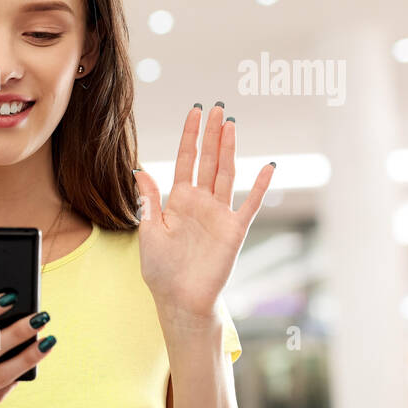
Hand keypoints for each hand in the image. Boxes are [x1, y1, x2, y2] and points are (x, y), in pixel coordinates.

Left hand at [131, 103, 274, 323]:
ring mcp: (219, 214)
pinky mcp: (234, 230)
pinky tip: (268, 166)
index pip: (185, 161)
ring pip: (227, 174)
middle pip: (209, 161)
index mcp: (178, 201)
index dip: (189, 137)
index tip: (194, 112)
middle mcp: (201, 203)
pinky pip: (249, 204)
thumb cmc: (161, 270)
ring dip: (229, 149)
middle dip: (211, 134)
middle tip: (218, 107)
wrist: (180, 300)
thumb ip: (149, 200)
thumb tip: (139, 169)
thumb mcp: (149, 231)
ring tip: (231, 125)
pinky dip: (259, 186)